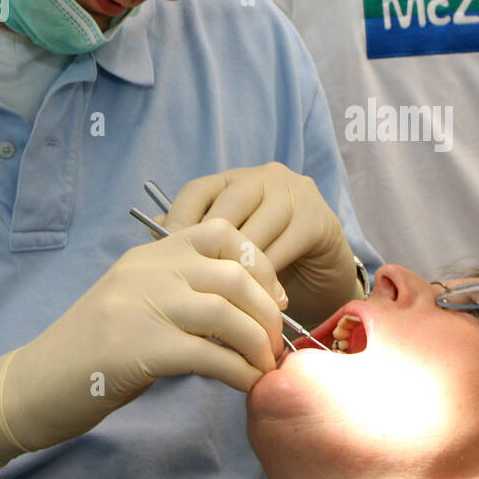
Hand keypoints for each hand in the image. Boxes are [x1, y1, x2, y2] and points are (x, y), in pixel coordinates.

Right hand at [0, 219, 286, 468]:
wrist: (30, 386)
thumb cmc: (88, 352)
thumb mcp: (135, 304)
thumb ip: (180, 293)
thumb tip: (246, 307)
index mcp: (148, 255)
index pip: (221, 233)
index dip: (260, 266)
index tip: (273, 299)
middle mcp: (146, 271)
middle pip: (234, 274)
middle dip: (268, 311)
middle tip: (275, 343)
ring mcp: (140, 307)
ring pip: (226, 312)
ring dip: (257, 343)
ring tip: (265, 367)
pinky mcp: (138, 349)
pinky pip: (209, 355)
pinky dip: (239, 372)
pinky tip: (247, 386)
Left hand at [163, 162, 360, 327]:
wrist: (324, 282)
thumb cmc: (270, 265)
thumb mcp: (229, 251)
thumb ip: (198, 240)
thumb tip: (153, 236)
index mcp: (236, 181)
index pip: (199, 190)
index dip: (180, 218)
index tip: (170, 252)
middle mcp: (266, 178)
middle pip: (228, 208)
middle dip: (212, 249)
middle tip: (199, 283)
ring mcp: (295, 194)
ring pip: (256, 230)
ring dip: (241, 268)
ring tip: (227, 299)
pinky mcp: (318, 218)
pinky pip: (284, 247)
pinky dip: (268, 275)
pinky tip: (260, 299)